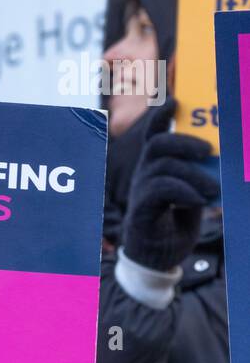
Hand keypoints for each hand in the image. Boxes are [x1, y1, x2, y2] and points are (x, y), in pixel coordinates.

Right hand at [122, 97, 218, 271]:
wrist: (156, 262)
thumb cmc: (174, 228)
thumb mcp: (193, 197)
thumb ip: (200, 178)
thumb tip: (221, 160)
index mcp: (154, 168)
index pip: (153, 134)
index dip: (161, 114)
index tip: (175, 100)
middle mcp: (143, 175)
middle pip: (158, 144)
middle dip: (186, 142)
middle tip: (210, 152)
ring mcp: (140, 192)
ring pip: (164, 166)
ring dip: (194, 174)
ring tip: (214, 188)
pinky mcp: (141, 210)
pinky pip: (161, 189)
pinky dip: (184, 191)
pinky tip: (199, 201)